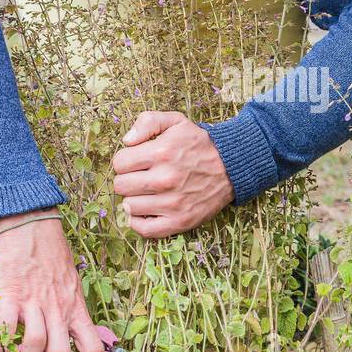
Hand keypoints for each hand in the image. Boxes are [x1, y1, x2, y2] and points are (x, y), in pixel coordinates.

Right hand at [0, 214, 104, 351]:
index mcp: (77, 309)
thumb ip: (73, 315)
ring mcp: (34, 304)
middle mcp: (59, 310)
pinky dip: (1, 350)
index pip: (94, 350)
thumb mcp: (74, 287)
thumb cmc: (53, 259)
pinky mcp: (9, 297)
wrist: (32, 228)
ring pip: (34, 348)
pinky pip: (5, 331)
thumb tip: (75, 345)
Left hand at [112, 111, 233, 237]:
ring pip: (129, 207)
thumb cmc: (199, 144)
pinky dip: (140, 222)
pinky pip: (144, 229)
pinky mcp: (179, 221)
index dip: (126, 161)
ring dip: (135, 199)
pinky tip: (147, 210)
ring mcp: (172, 203)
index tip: (137, 162)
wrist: (232, 167)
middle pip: (121, 186)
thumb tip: (126, 141)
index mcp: (162, 152)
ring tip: (148, 192)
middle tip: (142, 177)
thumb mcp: (176, 122)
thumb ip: (148, 122)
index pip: (119, 163)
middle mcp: (165, 179)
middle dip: (128, 179)